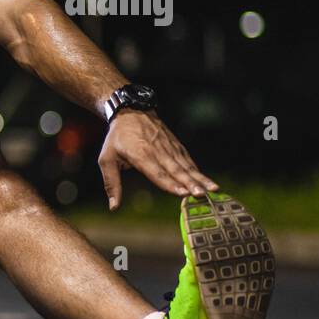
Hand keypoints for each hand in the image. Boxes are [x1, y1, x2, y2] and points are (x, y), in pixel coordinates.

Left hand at [98, 110, 217, 209]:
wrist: (131, 111)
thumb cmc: (117, 138)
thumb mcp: (106, 159)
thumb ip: (111, 183)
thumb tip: (113, 207)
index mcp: (140, 154)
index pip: (156, 171)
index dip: (170, 183)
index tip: (182, 193)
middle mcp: (157, 150)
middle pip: (176, 169)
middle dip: (190, 183)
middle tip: (202, 195)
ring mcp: (169, 146)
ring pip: (186, 165)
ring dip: (199, 178)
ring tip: (213, 189)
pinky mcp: (176, 145)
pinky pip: (187, 160)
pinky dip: (197, 170)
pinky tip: (206, 180)